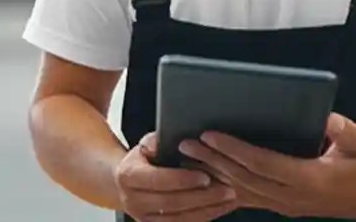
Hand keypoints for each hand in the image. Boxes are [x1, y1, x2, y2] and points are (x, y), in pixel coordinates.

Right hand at [114, 132, 240, 220]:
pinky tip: (220, 207)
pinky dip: (204, 216)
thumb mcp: (144, 145)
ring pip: (179, 218)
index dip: (182, 179)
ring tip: (229, 198)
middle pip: (171, 202)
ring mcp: (143, 218)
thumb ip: (154, 141)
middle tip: (225, 188)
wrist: (126, 185)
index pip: (157, 180)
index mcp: (128, 176)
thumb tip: (162, 141)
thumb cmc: (142, 161)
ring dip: (207, 209)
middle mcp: (132, 201)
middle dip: (201, 196)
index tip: (204, 176)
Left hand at [179, 113, 355, 218]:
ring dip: (214, 172)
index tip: (211, 135)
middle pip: (244, 177)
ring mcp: (285, 204)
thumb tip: (325, 119)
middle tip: (187, 142)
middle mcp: (292, 196)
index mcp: (308, 179)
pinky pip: (249, 198)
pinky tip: (209, 177)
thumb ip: (343, 131)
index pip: (262, 163)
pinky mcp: (283, 206)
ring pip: (242, 189)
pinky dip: (226, 187)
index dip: (234, 149)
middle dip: (213, 159)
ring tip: (189, 156)